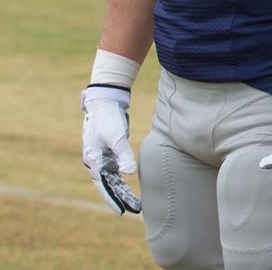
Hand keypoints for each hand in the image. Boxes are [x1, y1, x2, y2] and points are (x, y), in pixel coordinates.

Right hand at [81, 87, 142, 214]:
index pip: (103, 185)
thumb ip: (123, 155)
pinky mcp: (109, 153)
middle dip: (120, 198)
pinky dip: (122, 180)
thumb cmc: (108, 119)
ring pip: (112, 180)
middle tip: (134, 210)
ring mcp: (102, 158)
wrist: (105, 102)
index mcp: (93, 161)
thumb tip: (129, 173)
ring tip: (136, 204)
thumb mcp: (117, 137)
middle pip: (108, 185)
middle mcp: (96, 162)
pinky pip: (116, 171)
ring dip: (122, 191)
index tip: (120, 211)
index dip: (112, 199)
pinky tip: (129, 188)